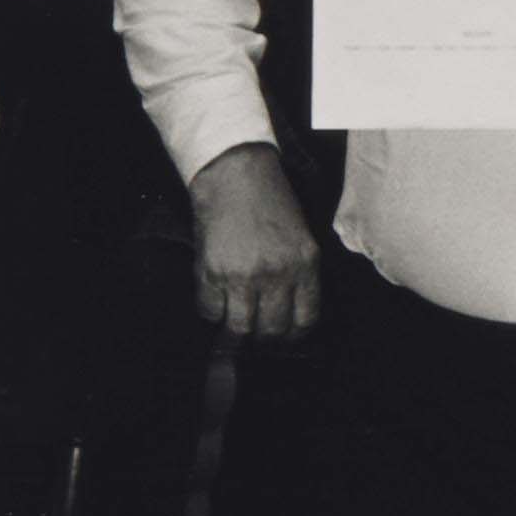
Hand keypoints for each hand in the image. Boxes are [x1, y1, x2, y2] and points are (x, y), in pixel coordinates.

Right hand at [189, 143, 319, 342]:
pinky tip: (216, 303)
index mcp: (305, 264)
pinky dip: (211, 313)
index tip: (285, 336)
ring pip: (240, 328)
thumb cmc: (272, 203)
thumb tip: (290, 311)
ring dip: (236, 334)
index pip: (305, 319)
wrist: (237, 176)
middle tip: (257, 335)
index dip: (294, 335)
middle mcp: (276, 273)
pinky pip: (209, 310)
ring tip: (234, 328)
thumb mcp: (301, 237)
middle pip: (272, 329)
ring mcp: (242, 275)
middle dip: (264, 339)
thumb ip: (299, 274)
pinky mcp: (212, 271)